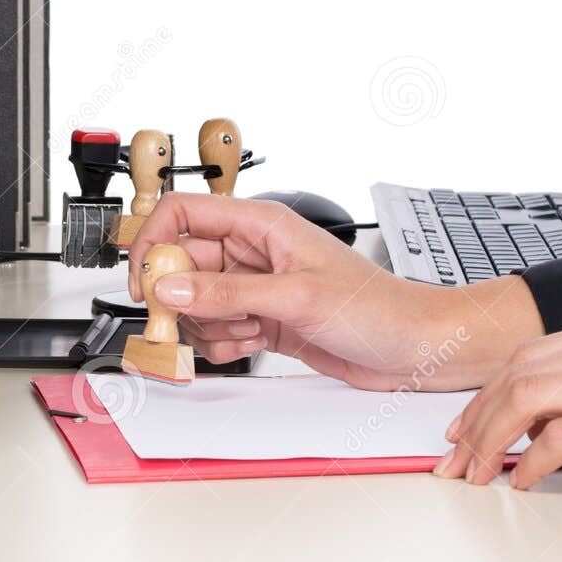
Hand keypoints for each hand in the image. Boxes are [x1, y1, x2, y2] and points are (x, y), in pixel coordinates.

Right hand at [127, 194, 542, 389]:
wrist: (416, 347)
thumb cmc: (379, 307)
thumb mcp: (297, 297)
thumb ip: (229, 293)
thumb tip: (171, 286)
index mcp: (262, 225)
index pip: (183, 214)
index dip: (153, 243)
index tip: (145, 282)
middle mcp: (254, 252)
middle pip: (182, 265)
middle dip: (179, 298)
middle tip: (184, 322)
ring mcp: (257, 287)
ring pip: (196, 302)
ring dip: (207, 325)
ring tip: (244, 332)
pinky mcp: (263, 320)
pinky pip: (218, 329)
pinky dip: (225, 343)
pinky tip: (254, 344)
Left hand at [436, 309, 561, 507]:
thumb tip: (556, 422)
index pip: (537, 353)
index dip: (489, 391)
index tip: (467, 425)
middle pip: (522, 370)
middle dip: (476, 416)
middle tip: (456, 456)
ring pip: (531, 397)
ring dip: (491, 440)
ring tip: (477, 473)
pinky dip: (531, 463)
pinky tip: (524, 483)